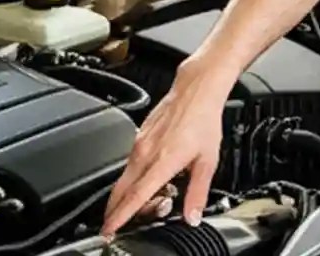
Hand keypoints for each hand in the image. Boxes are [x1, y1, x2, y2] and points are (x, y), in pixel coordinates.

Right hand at [100, 58, 233, 237]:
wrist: (195, 91)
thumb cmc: (203, 120)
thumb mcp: (208, 161)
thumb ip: (198, 192)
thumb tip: (192, 215)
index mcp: (163, 161)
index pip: (136, 196)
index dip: (122, 216)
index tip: (111, 229)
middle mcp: (145, 153)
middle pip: (121, 190)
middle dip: (116, 210)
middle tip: (117, 224)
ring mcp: (139, 144)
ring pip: (124, 177)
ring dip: (128, 194)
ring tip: (149, 199)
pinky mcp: (138, 137)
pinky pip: (129, 163)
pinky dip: (133, 177)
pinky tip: (149, 178)